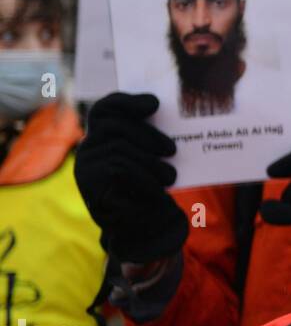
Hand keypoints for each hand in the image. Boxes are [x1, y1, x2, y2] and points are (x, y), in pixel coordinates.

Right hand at [74, 92, 187, 263]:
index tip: (154, 103)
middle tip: (172, 149)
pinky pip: (118, 169)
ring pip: (119, 148)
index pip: (106, 108)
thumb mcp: (152, 156)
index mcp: (103, 134)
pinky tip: (159, 189)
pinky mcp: (87, 182)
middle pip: (113, 125)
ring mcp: (85, 164)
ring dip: (151, 163)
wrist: (142, 224)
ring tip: (170, 176)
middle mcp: (89, 146)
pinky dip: (144, 178)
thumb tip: (168, 115)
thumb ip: (150, 137)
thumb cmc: (150, 185)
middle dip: (147, 134)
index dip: (127, 101)